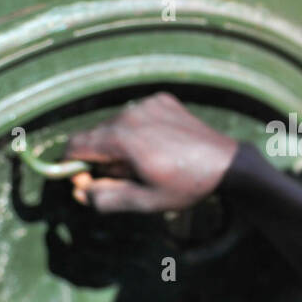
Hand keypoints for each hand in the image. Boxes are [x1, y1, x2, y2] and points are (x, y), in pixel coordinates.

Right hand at [64, 92, 239, 212]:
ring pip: (115, 125)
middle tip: (128, 177)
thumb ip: (106, 198)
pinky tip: (161, 146)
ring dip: (120, 145)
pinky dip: (139, 130)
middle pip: (95, 136)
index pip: (75, 145)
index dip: (74, 166)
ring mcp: (147, 103)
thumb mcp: (144, 202)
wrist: (227, 163)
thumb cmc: (186, 186)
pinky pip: (137, 115)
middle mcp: (130, 113)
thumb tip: (80, 192)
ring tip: (148, 162)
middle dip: (102, 158)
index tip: (87, 182)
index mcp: (121, 138)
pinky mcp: (162, 100)